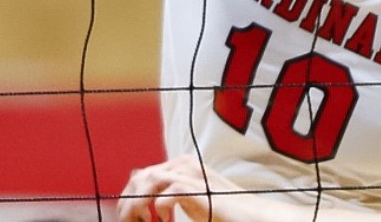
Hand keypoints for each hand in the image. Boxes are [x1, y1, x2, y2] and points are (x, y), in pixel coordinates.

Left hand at [119, 157, 247, 221]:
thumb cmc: (221, 211)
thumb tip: (140, 206)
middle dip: (129, 201)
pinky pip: (171, 193)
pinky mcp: (201, 189)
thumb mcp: (188, 202)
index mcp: (179, 166)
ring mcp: (193, 174)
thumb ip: (167, 198)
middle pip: (141, 177)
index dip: (128, 196)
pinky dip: (161, 208)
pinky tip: (165, 221)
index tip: (128, 218)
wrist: (252, 215)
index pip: (141, 176)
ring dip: (139, 204)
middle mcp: (183, 165)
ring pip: (151, 181)